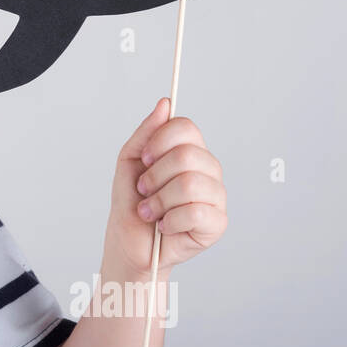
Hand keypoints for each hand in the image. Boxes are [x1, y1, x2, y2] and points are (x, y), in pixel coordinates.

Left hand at [104, 97, 227, 275]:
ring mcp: (216, 196)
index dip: (160, 141)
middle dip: (154, 176)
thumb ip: (145, 133)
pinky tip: (165, 226)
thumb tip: (165, 104)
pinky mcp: (217, 223)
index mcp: (189, 151)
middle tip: (143, 190)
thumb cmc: (131, 201)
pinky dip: (171, 221)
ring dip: (158, 201)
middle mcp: (208, 170)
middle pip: (186, 155)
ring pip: (190, 184)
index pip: (186, 127)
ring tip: (150, 212)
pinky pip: (196, 212)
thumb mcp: (129, 162)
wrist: (129, 242)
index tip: (144, 159)